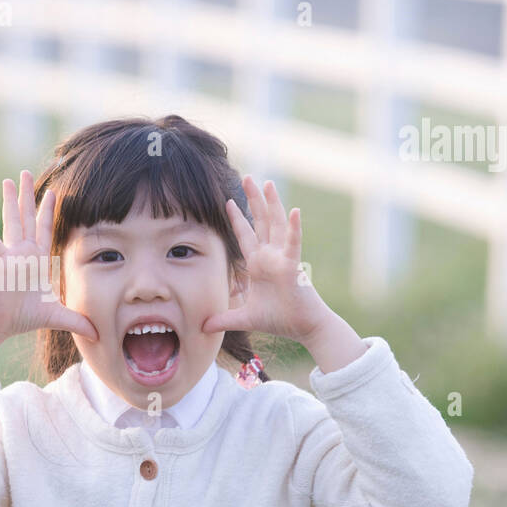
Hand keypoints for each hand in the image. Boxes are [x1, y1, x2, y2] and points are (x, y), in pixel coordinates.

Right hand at [0, 170, 97, 342]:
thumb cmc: (22, 318)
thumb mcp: (56, 316)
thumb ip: (77, 321)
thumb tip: (98, 335)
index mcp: (36, 259)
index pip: (45, 229)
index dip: (49, 211)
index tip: (53, 192)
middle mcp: (23, 252)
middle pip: (27, 218)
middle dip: (28, 196)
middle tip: (25, 173)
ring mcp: (9, 255)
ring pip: (12, 222)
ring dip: (10, 201)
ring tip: (7, 180)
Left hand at [201, 175, 332, 343]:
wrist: (303, 328)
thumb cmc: (279, 320)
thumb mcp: (245, 318)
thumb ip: (224, 319)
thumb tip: (203, 328)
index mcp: (259, 264)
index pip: (246, 235)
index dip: (237, 219)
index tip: (228, 201)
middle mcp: (271, 256)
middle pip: (261, 222)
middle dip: (253, 200)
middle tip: (247, 178)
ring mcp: (283, 258)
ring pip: (277, 225)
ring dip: (272, 204)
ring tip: (267, 183)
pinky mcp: (293, 266)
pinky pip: (294, 244)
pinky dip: (294, 228)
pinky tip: (294, 210)